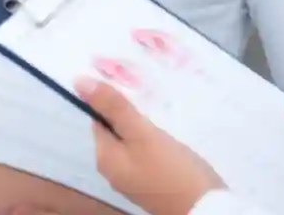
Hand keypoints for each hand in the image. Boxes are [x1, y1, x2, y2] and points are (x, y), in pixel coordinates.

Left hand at [74, 77, 224, 214]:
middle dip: (131, 112)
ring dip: (145, 125)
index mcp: (105, 159)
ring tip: (163, 107)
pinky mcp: (154, 184)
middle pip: (116, 131)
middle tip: (150, 92)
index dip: (112, 100)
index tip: (132, 84)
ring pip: (134, 142)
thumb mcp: (142, 133)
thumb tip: (78, 81)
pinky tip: (171, 132)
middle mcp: (114, 171)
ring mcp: (134, 180)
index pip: (99, 119)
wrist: (205, 211)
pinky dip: (156, 141)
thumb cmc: (171, 169)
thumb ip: (114, 108)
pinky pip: (148, 154)